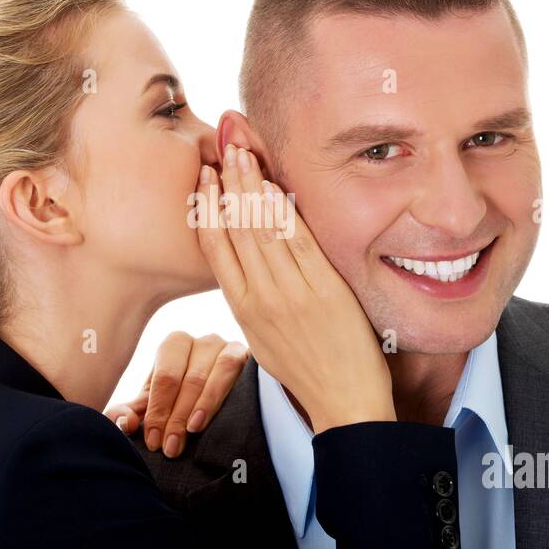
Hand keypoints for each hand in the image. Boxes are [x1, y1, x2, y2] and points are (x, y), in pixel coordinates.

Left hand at [103, 331, 249, 457]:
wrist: (224, 401)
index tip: (153, 441)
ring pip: (216, 372)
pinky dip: (220, 393)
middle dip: (177, 416)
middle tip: (170, 448)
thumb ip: (131, 414)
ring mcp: (229, 346)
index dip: (158, 411)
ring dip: (201, 406)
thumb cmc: (181, 402)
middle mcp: (202, 341)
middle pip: (189, 378)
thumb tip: (126, 423)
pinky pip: (236, 368)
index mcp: (175, 345)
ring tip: (190, 433)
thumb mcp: (155, 407)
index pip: (165, 378)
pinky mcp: (250, 356)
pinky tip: (208, 416)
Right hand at [196, 144, 395, 432]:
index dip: (207, 209)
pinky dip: (283, 211)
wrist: (343, 400)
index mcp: (242, 309)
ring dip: (251, 187)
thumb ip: (250, 297)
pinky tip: (274, 186)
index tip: (205, 179)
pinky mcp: (323, 290)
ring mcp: (291, 293)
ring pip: (262, 230)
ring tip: (243, 153)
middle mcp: (260, 298)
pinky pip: (298, 241)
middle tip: (224, 148)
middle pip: (236, 230)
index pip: (215, 248)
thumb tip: (243, 263)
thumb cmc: (305, 367)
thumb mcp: (261, 336)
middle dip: (229, 184)